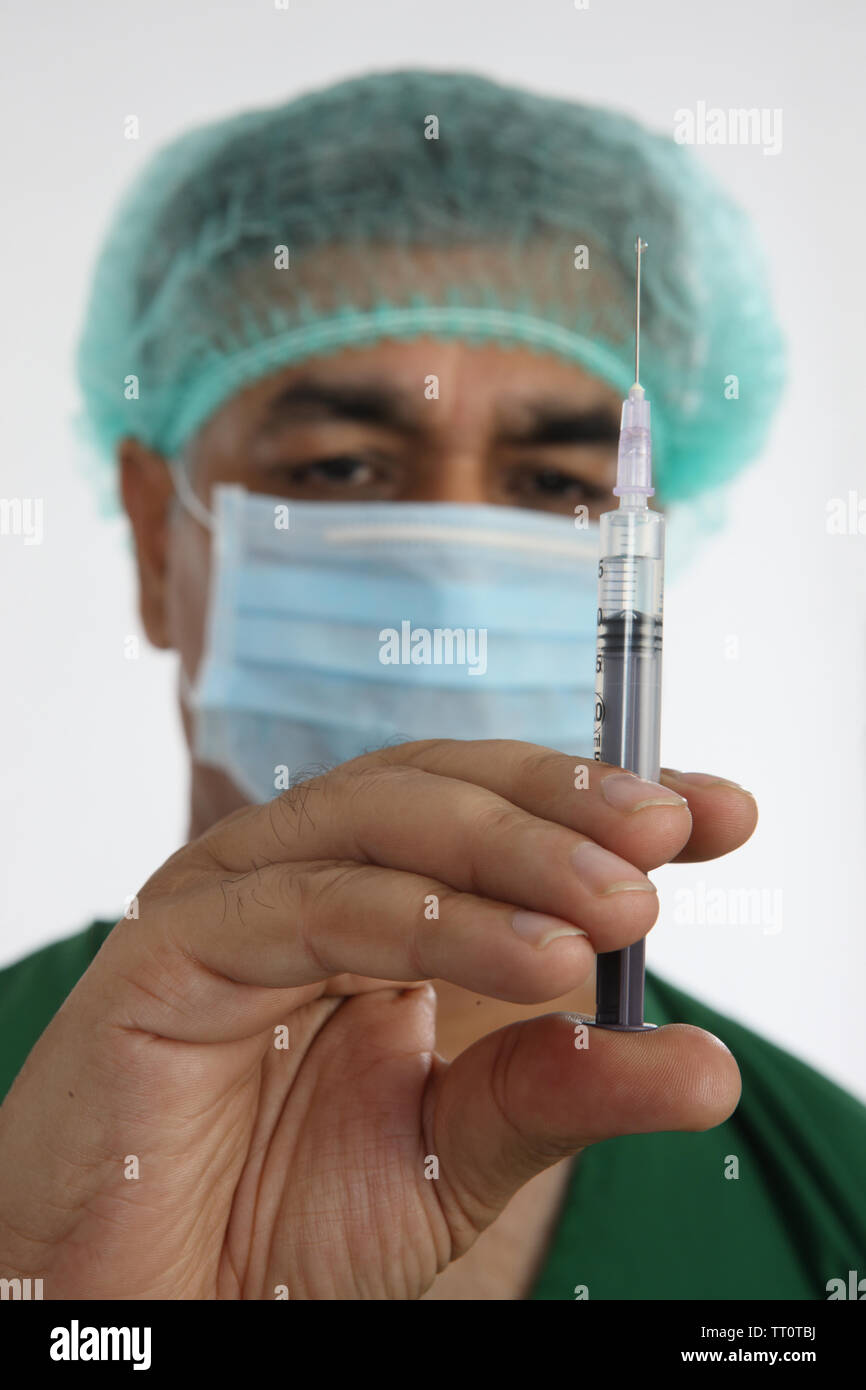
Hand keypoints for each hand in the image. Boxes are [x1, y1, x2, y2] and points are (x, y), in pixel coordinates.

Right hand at [0, 739, 750, 1298]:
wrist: (146, 1312)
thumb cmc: (276, 1229)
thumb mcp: (461, 1156)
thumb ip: (561, 1091)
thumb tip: (703, 1064)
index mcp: (375, 911)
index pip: (496, 816)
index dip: (602, 801)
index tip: (721, 814)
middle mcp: (307, 880)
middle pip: (442, 786)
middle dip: (565, 802)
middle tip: (670, 832)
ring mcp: (238, 897)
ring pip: (381, 817)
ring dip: (512, 848)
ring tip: (617, 905)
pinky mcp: (175, 942)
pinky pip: (313, 900)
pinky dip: (427, 915)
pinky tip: (530, 954)